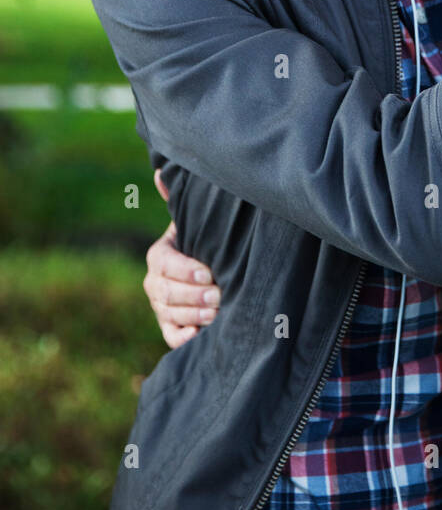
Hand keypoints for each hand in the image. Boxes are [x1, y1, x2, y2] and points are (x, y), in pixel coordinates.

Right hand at [145, 174, 220, 348]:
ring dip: (194, 314)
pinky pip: (172, 337)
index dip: (185, 270)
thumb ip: (180, 201)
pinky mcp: (171, 328)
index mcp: (158, 256)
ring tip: (219, 312)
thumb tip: (160, 171)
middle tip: (220, 295)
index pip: (164, 264)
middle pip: (165, 293)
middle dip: (193, 295)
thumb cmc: (206, 242)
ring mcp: (161, 308)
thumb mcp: (195, 222)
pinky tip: (200, 334)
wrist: (212, 271)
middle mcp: (155, 283)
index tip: (209, 273)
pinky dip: (184, 338)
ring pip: (170, 315)